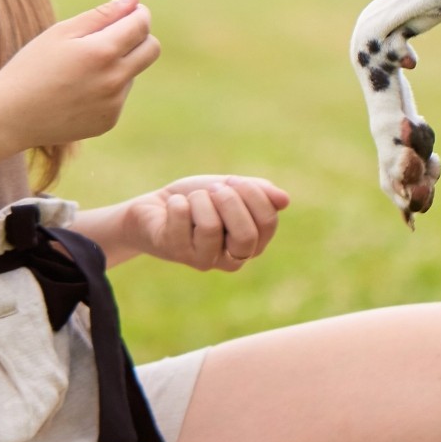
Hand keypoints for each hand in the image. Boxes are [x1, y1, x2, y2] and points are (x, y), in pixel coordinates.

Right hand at [0, 0, 160, 147]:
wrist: (10, 116)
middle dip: (141, 36)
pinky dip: (107, 88)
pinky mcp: (108, 122)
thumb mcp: (62, 32)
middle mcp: (114, 81)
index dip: (138, 14)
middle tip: (118, 33)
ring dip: (119, 64)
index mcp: (103, 52)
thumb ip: (103, 14)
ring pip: (132, 73)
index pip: (141, 25)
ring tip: (79, 70)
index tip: (129, 10)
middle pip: (151, 50)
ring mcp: (113, 104)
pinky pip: (119, 96)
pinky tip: (77, 91)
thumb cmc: (32, 66)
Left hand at [127, 175, 289, 271]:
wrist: (156, 205)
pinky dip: (178, 202)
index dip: (254, 194)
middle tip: (214, 189)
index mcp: (251, 243)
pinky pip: (182, 220)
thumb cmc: (198, 199)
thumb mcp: (232, 188)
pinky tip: (173, 206)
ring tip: (192, 198)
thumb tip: (284, 200)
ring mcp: (202, 259)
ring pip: (211, 227)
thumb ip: (259, 192)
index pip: (268, 222)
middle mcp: (230, 258)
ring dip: (200, 200)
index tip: (234, 181)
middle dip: (230, 201)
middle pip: (246, 236)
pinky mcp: (174, 252)